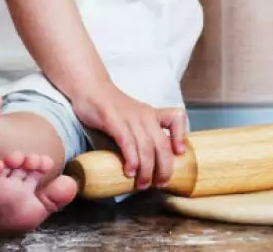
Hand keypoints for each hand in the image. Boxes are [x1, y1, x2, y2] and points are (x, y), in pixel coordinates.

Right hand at [71, 84, 187, 190]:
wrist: (91, 89)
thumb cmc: (112, 108)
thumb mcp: (135, 117)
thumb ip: (144, 134)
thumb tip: (150, 163)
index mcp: (152, 114)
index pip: (176, 118)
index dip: (181, 136)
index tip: (179, 153)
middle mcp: (145, 115)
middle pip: (162, 144)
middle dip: (164, 168)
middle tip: (160, 183)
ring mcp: (130, 118)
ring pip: (146, 147)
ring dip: (147, 170)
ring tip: (143, 184)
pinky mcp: (113, 120)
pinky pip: (127, 142)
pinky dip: (131, 159)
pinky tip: (130, 172)